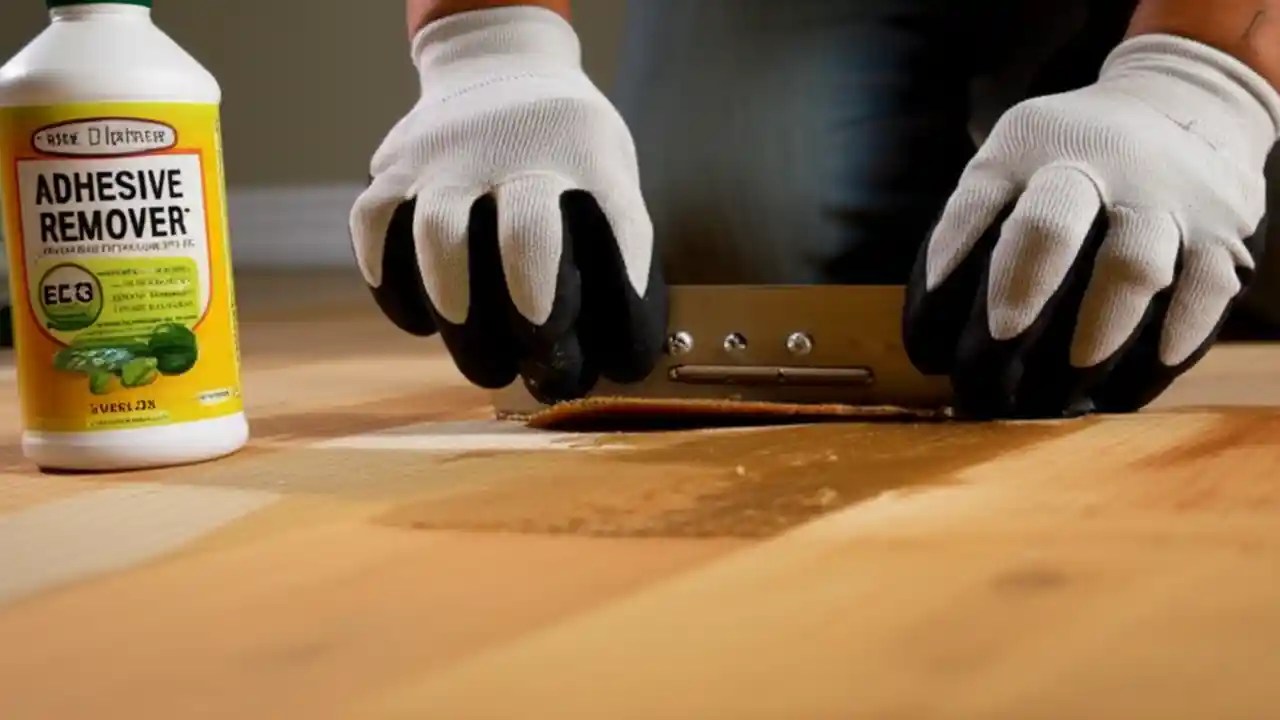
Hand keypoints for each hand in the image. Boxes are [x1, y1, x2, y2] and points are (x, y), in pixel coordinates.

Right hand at [350, 7, 665, 403]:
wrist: (497, 62)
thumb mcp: (610, 165)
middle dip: (538, 305)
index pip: (617, 226)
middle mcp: (516, 149)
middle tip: (543, 356)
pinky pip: (377, 226)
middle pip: (527, 232)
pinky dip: (393, 283)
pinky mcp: (394, 167)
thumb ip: (611, 237)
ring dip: (461, 307)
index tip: (625, 359)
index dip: (623, 296)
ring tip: (485, 363)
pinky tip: (421, 320)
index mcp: (586, 152)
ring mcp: (447, 157)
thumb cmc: (567, 146)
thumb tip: (613, 349)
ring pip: (441, 234)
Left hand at [904, 34, 1279, 418]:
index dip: (941, 285)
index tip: (929, 351)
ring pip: (1131, 267)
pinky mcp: (1222, 231)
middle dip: (1016, 303)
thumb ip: (974, 236)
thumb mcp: (1010, 167)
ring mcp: (1164, 194)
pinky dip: (1165, 344)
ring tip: (1062, 388)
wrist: (1181, 103)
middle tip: (992, 363)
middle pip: (1047, 230)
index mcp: (1024, 145)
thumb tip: (939, 351)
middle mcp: (1094, 161)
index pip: (972, 213)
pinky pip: (1202, 294)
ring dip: (1092, 338)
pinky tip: (1126, 387)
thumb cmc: (1064, 168)